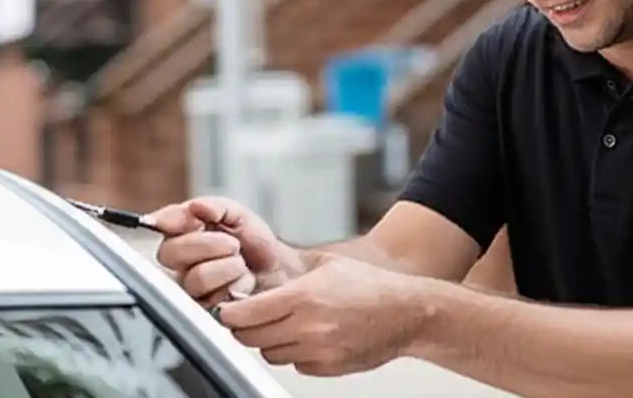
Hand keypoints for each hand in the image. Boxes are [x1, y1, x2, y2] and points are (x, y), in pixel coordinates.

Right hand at [147, 197, 302, 306]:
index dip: (174, 221)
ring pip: (196, 277)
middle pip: (170, 253)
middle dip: (209, 244)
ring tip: (241, 264)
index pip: (161, 225)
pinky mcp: (203, 310)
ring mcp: (188, 287)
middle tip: (232, 244)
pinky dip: (236, 287)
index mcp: (180, 234)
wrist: (276, 270)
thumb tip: (196, 206)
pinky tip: (242, 283)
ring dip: (228, 267)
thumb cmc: (252, 242)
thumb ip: (215, 206)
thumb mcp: (236, 214)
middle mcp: (179, 261)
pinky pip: (212, 299)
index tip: (194, 219)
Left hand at [217, 254, 427, 376]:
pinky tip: (306, 337)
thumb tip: (256, 282)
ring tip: (282, 325)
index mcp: (304, 296)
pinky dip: (293, 353)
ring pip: (269, 354)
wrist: (406, 313)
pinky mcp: (327, 368)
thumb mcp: (327, 265)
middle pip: (251, 337)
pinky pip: (294, 365)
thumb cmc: (371, 286)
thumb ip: (290, 273)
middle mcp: (308, 326)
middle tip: (247, 318)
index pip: (247, 313)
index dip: (230, 313)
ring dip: (268, 341)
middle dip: (244, 328)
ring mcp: (318, 350)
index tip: (226, 311)